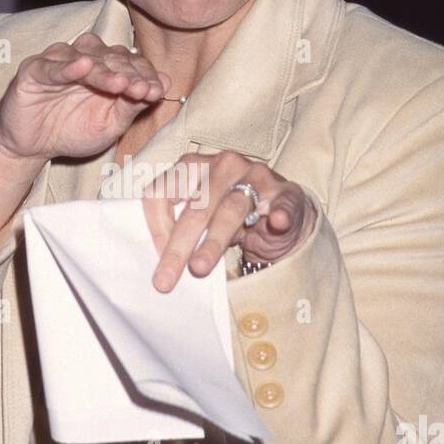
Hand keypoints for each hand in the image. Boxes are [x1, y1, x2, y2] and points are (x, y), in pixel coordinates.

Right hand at [0, 32, 170, 160]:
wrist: (31, 146)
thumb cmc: (72, 131)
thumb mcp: (109, 125)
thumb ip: (133, 104)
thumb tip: (164, 84)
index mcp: (106, 68)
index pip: (131, 63)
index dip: (145, 75)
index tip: (157, 91)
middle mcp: (84, 58)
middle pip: (111, 58)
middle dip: (129, 74)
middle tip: (142, 89)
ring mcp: (59, 61)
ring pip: (85, 58)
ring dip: (104, 70)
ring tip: (120, 83)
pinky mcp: (34, 70)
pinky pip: (52, 67)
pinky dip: (68, 67)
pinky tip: (83, 67)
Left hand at [141, 150, 316, 291]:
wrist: (283, 214)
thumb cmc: (231, 216)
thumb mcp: (201, 217)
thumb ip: (180, 227)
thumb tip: (159, 262)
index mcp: (193, 166)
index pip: (162, 192)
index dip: (156, 227)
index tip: (157, 257)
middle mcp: (224, 165)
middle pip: (196, 207)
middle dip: (179, 246)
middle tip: (167, 278)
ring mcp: (258, 177)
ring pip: (230, 209)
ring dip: (213, 241)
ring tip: (200, 267)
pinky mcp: (287, 194)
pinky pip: (281, 204)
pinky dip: (279, 214)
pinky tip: (276, 223)